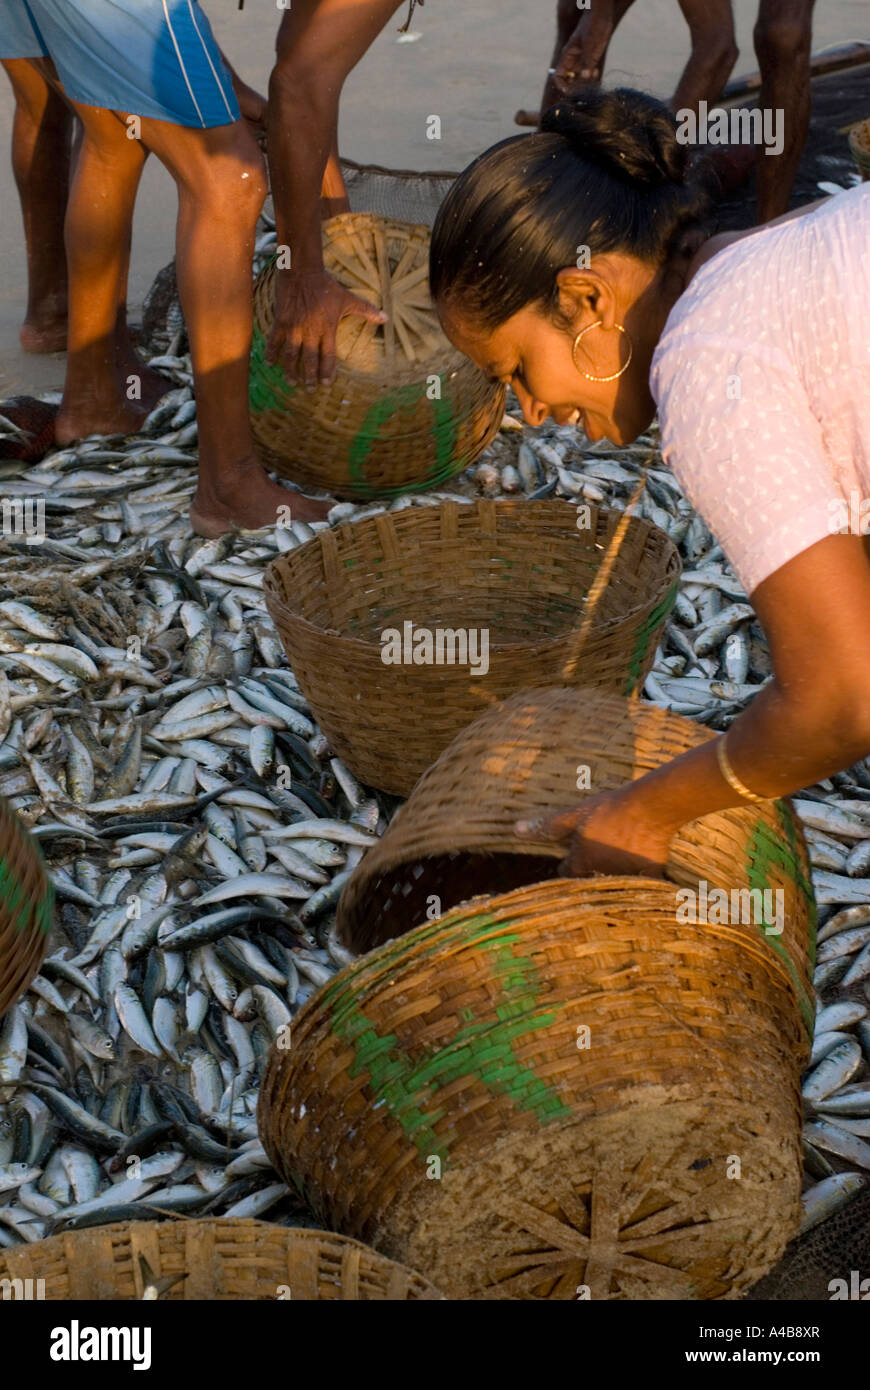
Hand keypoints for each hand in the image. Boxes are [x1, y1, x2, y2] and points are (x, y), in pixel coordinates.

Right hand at [265, 269, 386, 387]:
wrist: (302, 270)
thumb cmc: (326, 285)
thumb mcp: (347, 298)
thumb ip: (366, 310)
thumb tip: (385, 318)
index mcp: (327, 328)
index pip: (328, 356)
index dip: (327, 371)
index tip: (326, 384)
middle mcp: (310, 331)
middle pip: (310, 360)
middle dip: (309, 376)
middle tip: (310, 389)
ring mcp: (294, 327)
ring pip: (291, 354)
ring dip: (291, 370)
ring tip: (292, 382)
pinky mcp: (281, 321)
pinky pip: (274, 340)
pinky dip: (272, 352)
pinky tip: (270, 363)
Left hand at [515, 787, 671, 877]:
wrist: (649, 809)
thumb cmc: (609, 810)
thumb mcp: (574, 815)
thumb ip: (547, 827)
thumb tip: (516, 830)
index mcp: (579, 866)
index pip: (567, 873)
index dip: (570, 861)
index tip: (577, 852)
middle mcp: (599, 879)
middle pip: (588, 882)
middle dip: (589, 872)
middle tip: (598, 854)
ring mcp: (624, 881)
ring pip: (612, 883)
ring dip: (611, 874)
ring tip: (618, 855)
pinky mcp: (647, 879)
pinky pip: (639, 883)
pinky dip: (637, 877)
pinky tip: (639, 861)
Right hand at [553, 5, 614, 94]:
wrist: (601, 14)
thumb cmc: (592, 24)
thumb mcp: (590, 42)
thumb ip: (588, 59)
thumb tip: (585, 76)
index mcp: (567, 56)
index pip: (559, 76)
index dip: (562, 86)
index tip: (570, 91)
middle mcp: (573, 61)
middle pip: (570, 81)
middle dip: (576, 87)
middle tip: (584, 89)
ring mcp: (583, 61)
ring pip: (581, 80)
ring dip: (586, 84)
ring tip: (591, 79)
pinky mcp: (592, 60)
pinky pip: (590, 74)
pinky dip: (593, 78)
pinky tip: (596, 73)